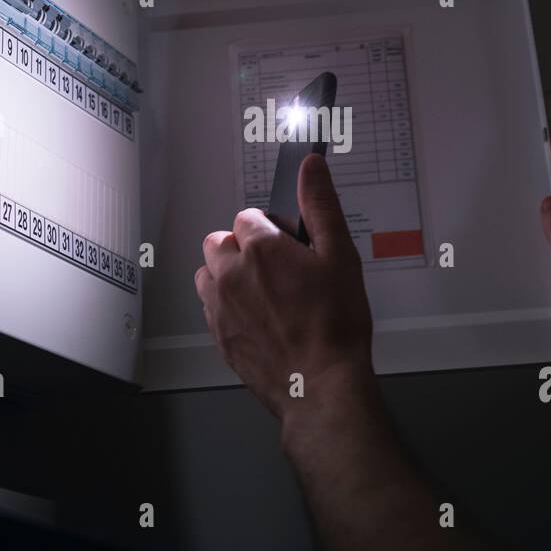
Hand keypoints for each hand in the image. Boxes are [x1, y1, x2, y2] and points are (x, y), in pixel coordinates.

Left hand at [195, 153, 373, 422]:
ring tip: (266, 295)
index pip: (249, 216)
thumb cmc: (335, 325)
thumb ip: (320, 204)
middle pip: (222, 241)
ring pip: (210, 272)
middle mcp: (230, 272)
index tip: (290, 248)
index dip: (272, 229)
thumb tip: (311, 166)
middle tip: (279, 271)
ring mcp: (219, 305)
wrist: (320, 385)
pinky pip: (210, 305)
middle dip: (245, 249)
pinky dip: (228, 305)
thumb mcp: (340, 256)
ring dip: (230, 275)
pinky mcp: (216, 333)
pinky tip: (258, 319)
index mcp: (259, 247)